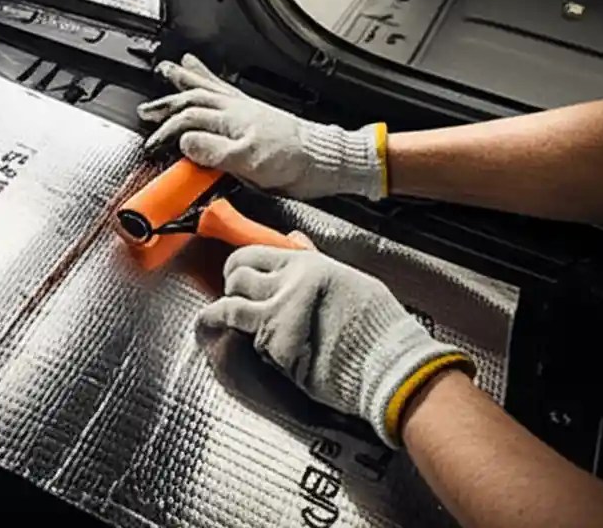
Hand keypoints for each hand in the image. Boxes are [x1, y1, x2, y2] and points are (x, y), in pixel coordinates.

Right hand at [137, 54, 384, 199]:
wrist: (320, 158)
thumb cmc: (289, 160)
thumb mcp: (246, 162)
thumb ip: (213, 152)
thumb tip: (184, 142)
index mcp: (228, 119)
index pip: (186, 120)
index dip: (165, 132)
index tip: (151, 146)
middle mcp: (234, 109)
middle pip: (192, 98)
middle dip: (166, 102)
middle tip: (146, 108)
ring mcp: (244, 109)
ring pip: (209, 88)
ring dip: (188, 79)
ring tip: (174, 68)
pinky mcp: (254, 114)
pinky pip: (226, 90)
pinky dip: (213, 82)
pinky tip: (210, 81)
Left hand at [197, 245, 472, 447]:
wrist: (388, 364)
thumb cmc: (377, 322)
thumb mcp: (347, 278)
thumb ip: (312, 260)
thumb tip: (292, 239)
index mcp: (304, 264)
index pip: (253, 254)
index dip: (239, 264)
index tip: (236, 273)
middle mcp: (285, 286)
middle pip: (236, 277)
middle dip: (230, 287)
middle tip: (233, 298)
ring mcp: (276, 319)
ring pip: (229, 309)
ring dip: (220, 314)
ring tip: (213, 319)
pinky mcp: (275, 351)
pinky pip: (253, 344)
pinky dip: (254, 346)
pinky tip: (263, 348)